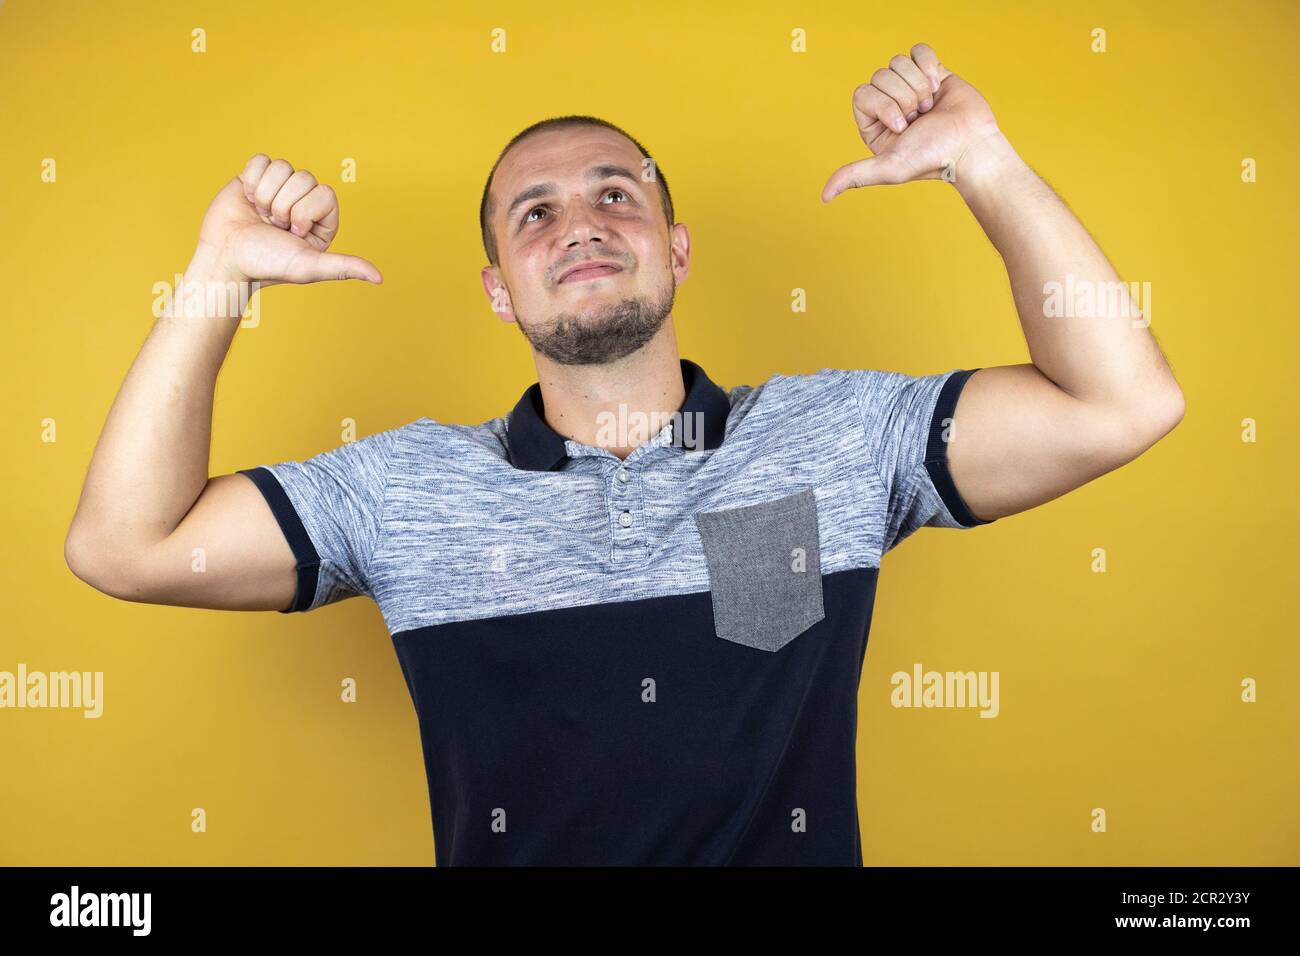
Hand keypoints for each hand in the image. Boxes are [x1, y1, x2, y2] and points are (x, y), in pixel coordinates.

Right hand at [192, 154, 381, 286]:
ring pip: (282, 166)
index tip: (293, 233)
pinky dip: (250, 181)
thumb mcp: (308, 267)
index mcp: (322, 220)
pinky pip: (261, 160)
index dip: (304, 212)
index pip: (325, 193)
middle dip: (283, 205)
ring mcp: (280, 188)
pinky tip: (248, 200)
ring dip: (265, 194)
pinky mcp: (256, 177)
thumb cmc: (266, 264)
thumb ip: (343, 267)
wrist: (225, 257)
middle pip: (304, 178)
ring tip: (260, 216)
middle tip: (273, 226)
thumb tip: (379, 278)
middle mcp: (304, 201)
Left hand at [821, 43, 1001, 201]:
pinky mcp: (930, 71)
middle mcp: (888, 105)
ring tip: (930, 107)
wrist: (971, 145)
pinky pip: (918, 51)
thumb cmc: (932, 158)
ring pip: (898, 62)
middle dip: (903, 96)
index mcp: (873, 124)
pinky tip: (937, 86)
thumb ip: (855, 176)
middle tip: (919, 118)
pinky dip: (929, 66)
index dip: (884, 105)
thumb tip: (824, 197)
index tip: (903, 126)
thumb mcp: (889, 168)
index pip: (862, 93)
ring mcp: (909, 86)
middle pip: (880, 76)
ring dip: (918, 85)